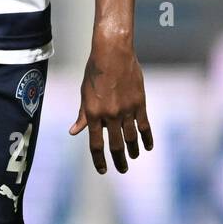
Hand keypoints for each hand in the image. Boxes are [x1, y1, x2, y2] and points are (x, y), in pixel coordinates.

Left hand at [69, 39, 152, 173]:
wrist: (113, 53)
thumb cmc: (95, 72)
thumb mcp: (84, 94)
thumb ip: (82, 115)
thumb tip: (74, 132)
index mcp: (93, 114)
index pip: (96, 144)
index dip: (99, 159)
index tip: (103, 170)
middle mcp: (110, 115)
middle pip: (116, 145)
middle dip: (118, 160)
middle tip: (122, 169)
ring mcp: (126, 110)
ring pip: (131, 138)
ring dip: (132, 151)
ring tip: (133, 157)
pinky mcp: (139, 103)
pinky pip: (144, 126)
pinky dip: (147, 138)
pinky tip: (148, 146)